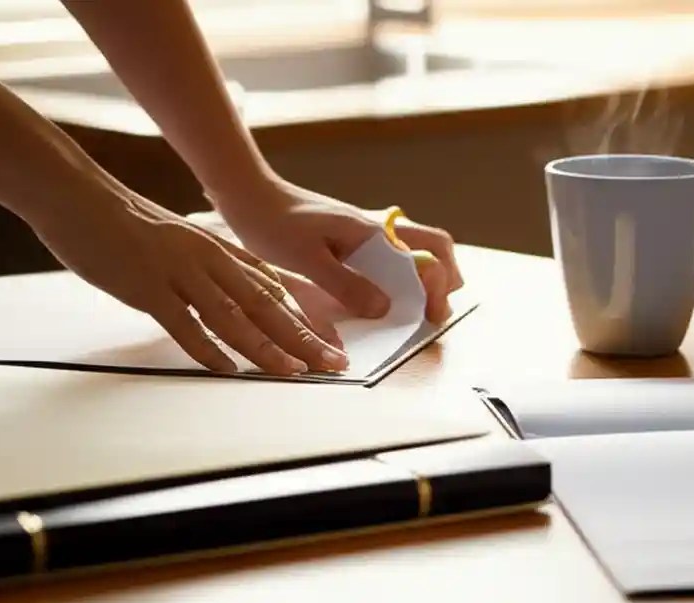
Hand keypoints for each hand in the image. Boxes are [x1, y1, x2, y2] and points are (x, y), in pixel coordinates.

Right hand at [30, 188, 347, 375]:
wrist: (77, 197)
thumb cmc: (122, 222)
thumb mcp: (176, 240)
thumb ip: (206, 264)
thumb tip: (229, 290)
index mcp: (216, 249)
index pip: (271, 287)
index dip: (303, 317)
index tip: (329, 343)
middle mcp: (207, 259)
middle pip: (266, 304)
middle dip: (304, 337)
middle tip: (334, 364)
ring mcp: (178, 272)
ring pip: (234, 315)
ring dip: (267, 348)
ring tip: (295, 372)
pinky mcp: (148, 286)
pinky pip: (185, 323)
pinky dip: (208, 349)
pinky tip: (228, 369)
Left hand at [207, 178, 463, 322]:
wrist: (248, 196)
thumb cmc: (273, 222)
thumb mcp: (307, 259)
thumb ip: (346, 283)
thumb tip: (384, 308)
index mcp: (372, 231)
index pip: (427, 254)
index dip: (437, 287)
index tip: (432, 315)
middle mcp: (376, 230)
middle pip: (433, 246)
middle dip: (444, 277)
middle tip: (436, 311)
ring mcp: (366, 234)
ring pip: (413, 251)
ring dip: (423, 277)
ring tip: (419, 307)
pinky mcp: (350, 241)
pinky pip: (387, 258)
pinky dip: (398, 277)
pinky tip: (384, 298)